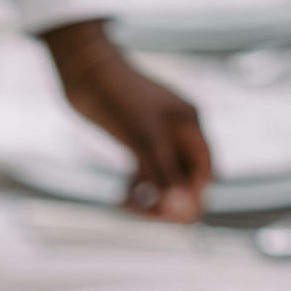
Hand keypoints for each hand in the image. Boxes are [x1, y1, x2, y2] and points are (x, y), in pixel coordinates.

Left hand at [42, 21, 212, 221]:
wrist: (85, 72)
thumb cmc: (118, 99)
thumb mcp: (143, 139)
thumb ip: (165, 174)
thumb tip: (184, 209)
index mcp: (189, 124)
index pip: (205, 169)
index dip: (195, 195)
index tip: (177, 218)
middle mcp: (177, 131)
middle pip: (184, 179)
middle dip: (169, 199)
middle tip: (145, 214)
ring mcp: (156, 138)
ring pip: (162, 180)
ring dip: (149, 198)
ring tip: (126, 205)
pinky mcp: (135, 143)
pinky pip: (143, 176)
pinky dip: (135, 189)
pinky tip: (119, 198)